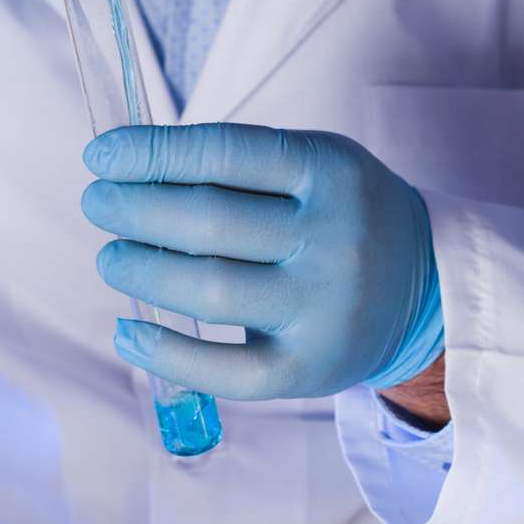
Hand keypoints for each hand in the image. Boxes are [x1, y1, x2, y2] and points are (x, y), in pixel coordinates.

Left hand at [82, 123, 443, 400]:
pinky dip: (165, 353)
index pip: (223, 152)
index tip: (99, 155)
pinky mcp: (309, 370)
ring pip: (208, 290)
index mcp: (329, 171)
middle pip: (208, 221)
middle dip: (133, 209)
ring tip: (110, 256)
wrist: (427, 291)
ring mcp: (323, 308)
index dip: (151, 152)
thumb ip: (233, 164)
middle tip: (96, 203)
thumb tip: (128, 170)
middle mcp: (332, 238)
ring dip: (140, 270)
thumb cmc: (340, 213)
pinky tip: (128, 329)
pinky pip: (224, 371)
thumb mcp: (312, 164)